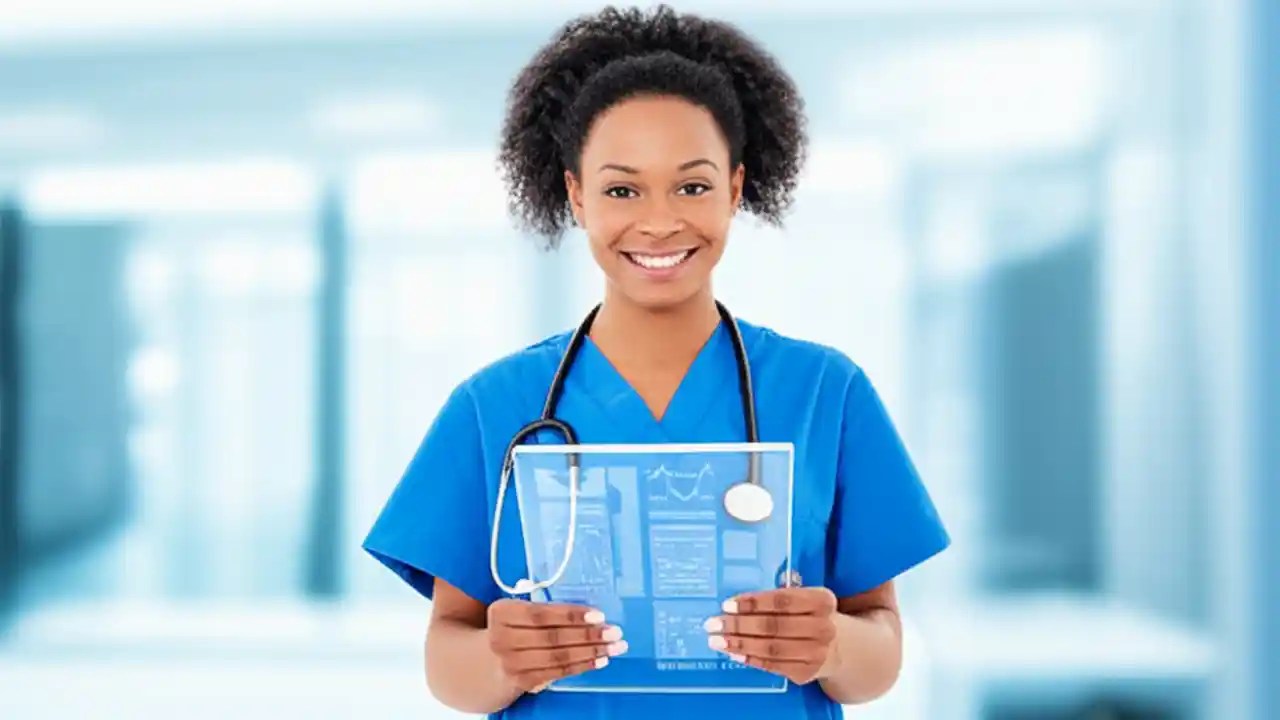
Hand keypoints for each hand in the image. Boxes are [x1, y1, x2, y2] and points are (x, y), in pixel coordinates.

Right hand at [486, 599, 627, 693]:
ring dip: (591, 652)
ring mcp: (511, 663)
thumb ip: (544, 609)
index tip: (598, 614)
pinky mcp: (522, 681)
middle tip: (615, 631)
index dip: (570, 615)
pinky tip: (600, 660)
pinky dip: (582, 666)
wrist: (486, 662)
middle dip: (588, 635)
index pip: (541, 614)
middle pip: (552, 637)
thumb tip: (589, 614)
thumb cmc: (513, 628)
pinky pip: (558, 672)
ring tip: (615, 647)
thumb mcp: (518, 611)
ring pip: (558, 657)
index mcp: (501, 613)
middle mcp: (502, 639)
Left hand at [704, 587, 838, 684]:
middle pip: (773, 626)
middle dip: (739, 625)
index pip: (782, 600)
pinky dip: (751, 659)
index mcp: (822, 601)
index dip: (753, 603)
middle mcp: (823, 627)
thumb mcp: (804, 598)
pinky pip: (773, 665)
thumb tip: (735, 604)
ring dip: (740, 644)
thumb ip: (776, 598)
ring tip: (717, 640)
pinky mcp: (807, 672)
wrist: (839, 646)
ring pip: (771, 648)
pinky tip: (734, 653)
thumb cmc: (810, 615)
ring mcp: (817, 653)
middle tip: (714, 623)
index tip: (728, 605)